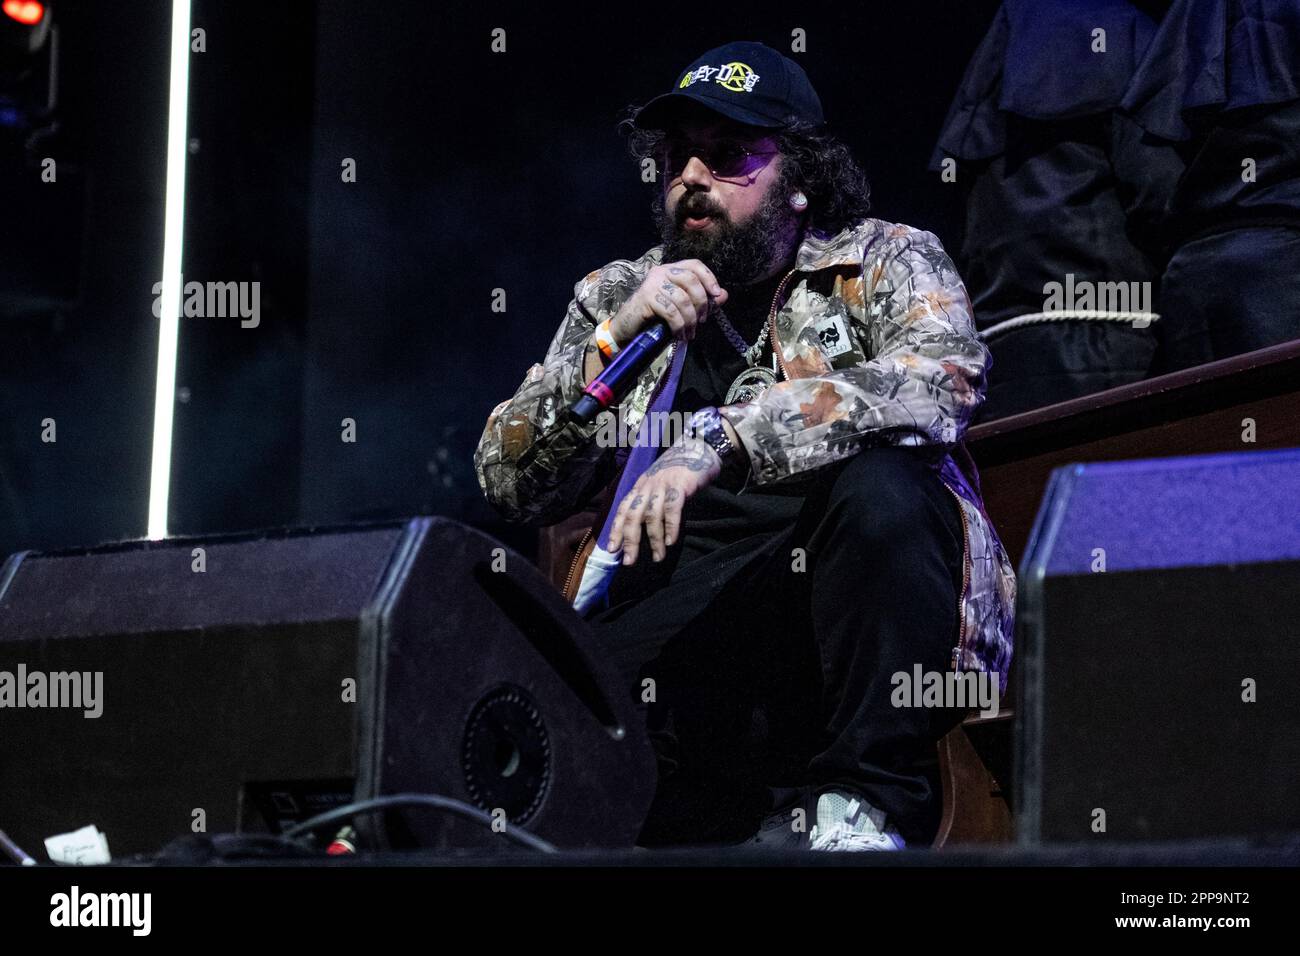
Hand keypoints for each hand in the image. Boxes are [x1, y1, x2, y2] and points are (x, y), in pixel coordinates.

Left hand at [606, 436, 721, 563]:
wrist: (698, 448)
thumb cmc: (678, 470)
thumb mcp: (658, 484)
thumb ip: (651, 503)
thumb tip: (643, 530)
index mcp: (639, 487)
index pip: (622, 510)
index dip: (615, 530)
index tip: (612, 550)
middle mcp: (647, 486)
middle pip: (632, 516)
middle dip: (630, 541)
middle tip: (630, 561)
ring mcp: (662, 485)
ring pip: (652, 517)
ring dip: (654, 540)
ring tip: (658, 557)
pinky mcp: (679, 486)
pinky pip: (672, 510)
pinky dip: (671, 527)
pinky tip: (671, 541)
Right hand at [609, 259, 727, 345]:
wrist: (627, 328)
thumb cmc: (654, 317)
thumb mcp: (681, 307)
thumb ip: (702, 299)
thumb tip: (724, 295)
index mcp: (671, 270)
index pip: (695, 265)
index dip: (709, 278)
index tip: (716, 295)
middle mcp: (661, 272)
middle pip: (691, 280)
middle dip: (701, 303)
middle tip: (702, 321)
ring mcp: (652, 284)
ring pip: (682, 299)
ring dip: (690, 320)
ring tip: (689, 333)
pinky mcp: (646, 298)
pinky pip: (671, 312)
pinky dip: (679, 326)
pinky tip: (680, 335)